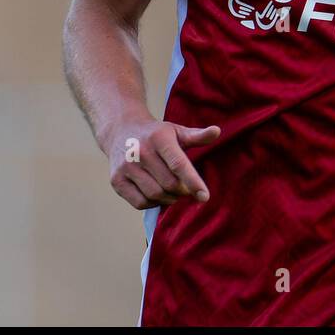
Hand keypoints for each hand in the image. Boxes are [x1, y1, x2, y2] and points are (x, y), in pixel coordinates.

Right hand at [105, 117, 220, 210]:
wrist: (120, 131)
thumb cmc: (155, 134)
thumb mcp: (176, 131)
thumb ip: (197, 136)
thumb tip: (217, 132)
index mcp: (158, 137)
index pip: (178, 164)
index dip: (193, 182)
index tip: (204, 197)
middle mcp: (140, 151)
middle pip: (169, 184)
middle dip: (182, 191)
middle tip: (186, 189)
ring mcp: (126, 166)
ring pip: (155, 195)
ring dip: (169, 198)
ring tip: (172, 191)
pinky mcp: (116, 180)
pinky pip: (140, 202)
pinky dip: (152, 203)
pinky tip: (156, 193)